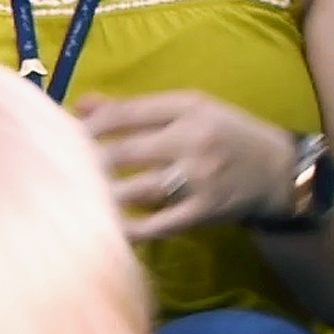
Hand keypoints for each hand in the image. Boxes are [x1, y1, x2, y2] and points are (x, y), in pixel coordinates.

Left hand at [76, 90, 298, 241]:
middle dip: (85, 163)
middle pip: (123, 152)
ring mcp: (199, 179)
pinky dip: (128, 229)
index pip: (124, 115)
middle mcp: (193, 141)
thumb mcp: (187, 108)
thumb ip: (132, 108)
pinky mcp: (204, 212)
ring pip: (136, 189)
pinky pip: (157, 225)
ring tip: (70, 198)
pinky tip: (103, 228)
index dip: (85, 127)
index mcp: (186, 109)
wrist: (278, 171)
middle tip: (56, 172)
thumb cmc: (222, 134)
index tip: (59, 137)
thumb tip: (80, 105)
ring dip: (101, 195)